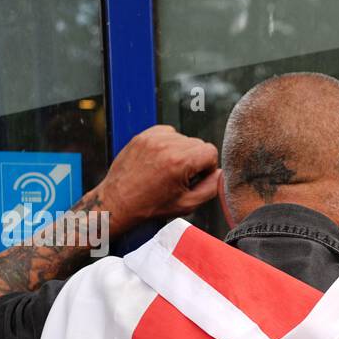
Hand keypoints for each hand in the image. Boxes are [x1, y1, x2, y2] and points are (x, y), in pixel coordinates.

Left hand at [91, 125, 220, 234]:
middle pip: (198, 143)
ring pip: (183, 137)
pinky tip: (160, 160)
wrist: (118, 202)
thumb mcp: (187, 204)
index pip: (210, 151)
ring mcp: (152, 138)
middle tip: (180, 177)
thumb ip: (211, 188)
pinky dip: (168, 144)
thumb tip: (220, 174)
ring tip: (168, 169)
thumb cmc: (150, 206)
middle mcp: (166, 145)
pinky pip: (167, 132)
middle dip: (194, 160)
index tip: (196, 178)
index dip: (207, 167)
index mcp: (179, 162)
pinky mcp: (143, 136)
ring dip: (181, 151)